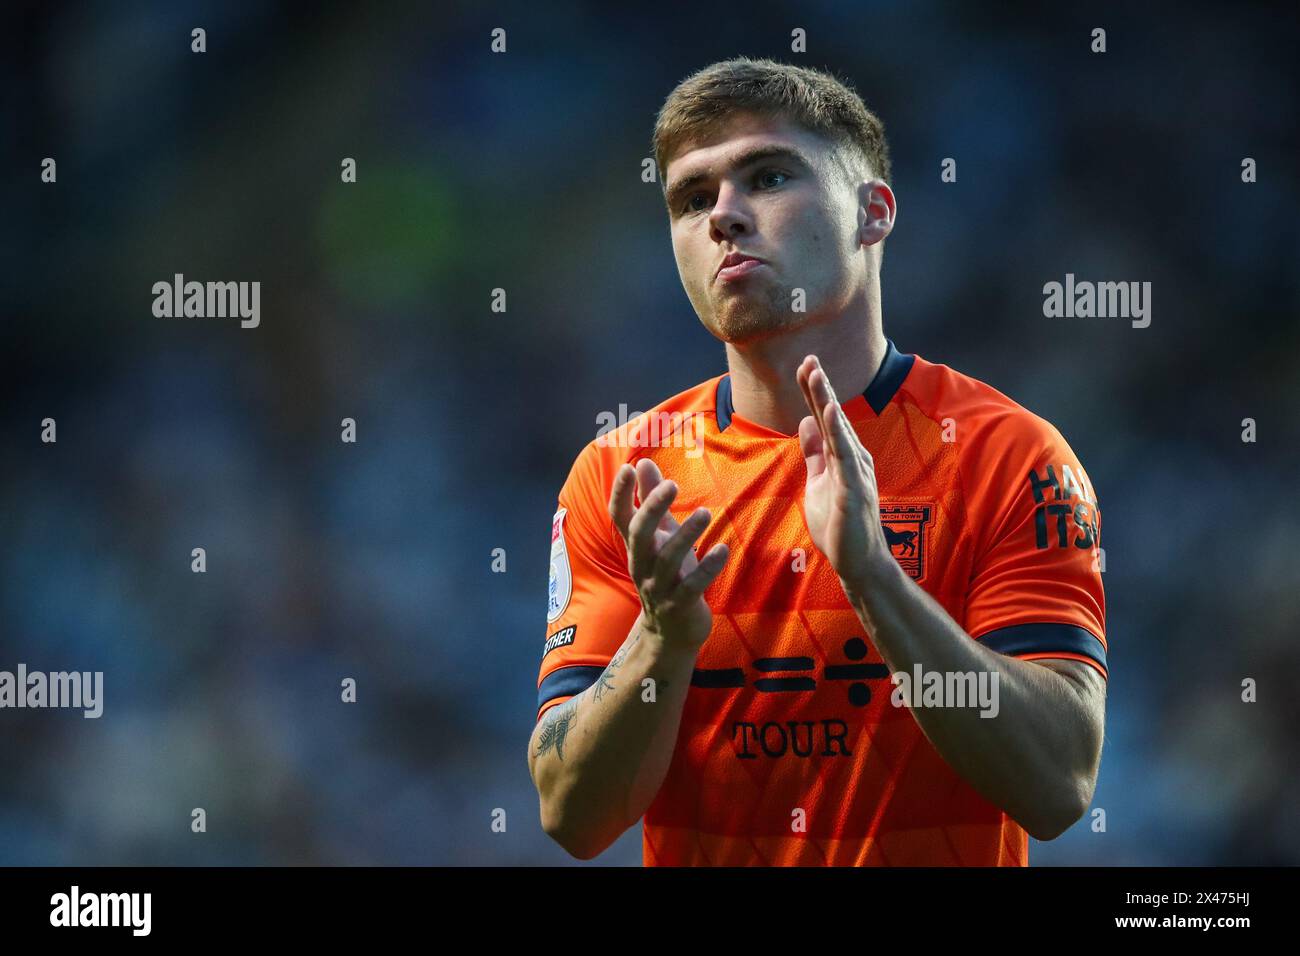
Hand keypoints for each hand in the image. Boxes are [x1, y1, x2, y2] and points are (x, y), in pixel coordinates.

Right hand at [608, 458, 729, 648]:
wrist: (670, 631)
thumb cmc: (666, 574)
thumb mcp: (658, 537)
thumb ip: (650, 500)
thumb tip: (642, 463)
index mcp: (636, 546)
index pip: (619, 517)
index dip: (620, 493)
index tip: (627, 468)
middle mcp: (643, 565)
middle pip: (640, 535)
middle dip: (653, 509)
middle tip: (673, 485)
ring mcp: (660, 587)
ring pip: (668, 560)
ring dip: (685, 536)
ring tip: (703, 513)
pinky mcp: (681, 605)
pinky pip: (693, 586)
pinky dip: (707, 568)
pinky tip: (723, 549)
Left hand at [795, 354, 893, 591]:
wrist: (857, 562)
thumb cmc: (840, 525)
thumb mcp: (818, 481)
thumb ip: (814, 454)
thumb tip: (805, 422)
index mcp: (841, 456)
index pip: (823, 419)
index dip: (814, 393)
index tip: (803, 366)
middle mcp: (852, 457)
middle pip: (831, 417)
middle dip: (820, 387)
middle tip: (809, 358)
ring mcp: (855, 471)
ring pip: (838, 429)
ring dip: (827, 400)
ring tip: (817, 374)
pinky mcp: (854, 487)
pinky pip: (844, 455)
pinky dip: (836, 431)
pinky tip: (828, 411)